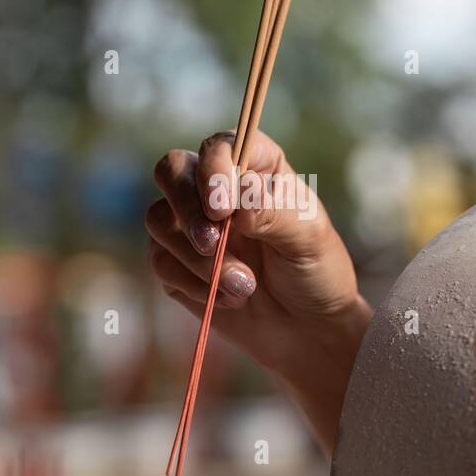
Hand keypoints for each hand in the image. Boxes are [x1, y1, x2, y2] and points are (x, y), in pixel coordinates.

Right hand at [146, 129, 369, 451]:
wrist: (305, 330)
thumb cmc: (315, 273)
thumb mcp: (308, 240)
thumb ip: (274, 213)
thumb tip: (238, 201)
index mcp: (254, 167)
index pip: (219, 145)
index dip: (214, 168)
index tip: (224, 205)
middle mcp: (216, 188)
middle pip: (172, 170)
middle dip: (187, 207)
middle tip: (214, 242)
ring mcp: (191, 224)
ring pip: (160, 220)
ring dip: (199, 259)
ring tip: (245, 287)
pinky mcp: (176, 263)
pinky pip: (162, 262)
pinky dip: (195, 284)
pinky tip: (230, 299)